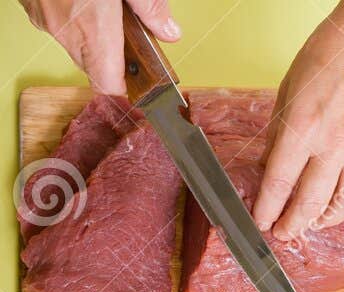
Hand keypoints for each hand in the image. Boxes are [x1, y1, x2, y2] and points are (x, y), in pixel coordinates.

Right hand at [21, 0, 179, 96]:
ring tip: (101, 6)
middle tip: (127, 32)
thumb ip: (150, 8)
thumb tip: (169, 32)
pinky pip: (55, 22)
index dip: (126, 87)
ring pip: (73, 42)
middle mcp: (65, 32)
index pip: (109, 85)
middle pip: (93, 64)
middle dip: (112, 54)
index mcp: (93, 31)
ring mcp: (43, 18)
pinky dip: (70, 15)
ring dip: (89, 32)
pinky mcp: (31, 5)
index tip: (139, 81)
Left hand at [252, 0, 343, 237]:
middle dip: (294, 223)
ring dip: (329, 218)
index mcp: (302, 127)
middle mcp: (334, 144)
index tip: (262, 222)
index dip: (268, 207)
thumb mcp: (289, 90)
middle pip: (311, 200)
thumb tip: (270, 167)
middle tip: (285, 234)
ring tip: (316, 223)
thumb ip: (280, 132)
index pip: (279, 180)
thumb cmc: (325, 56)